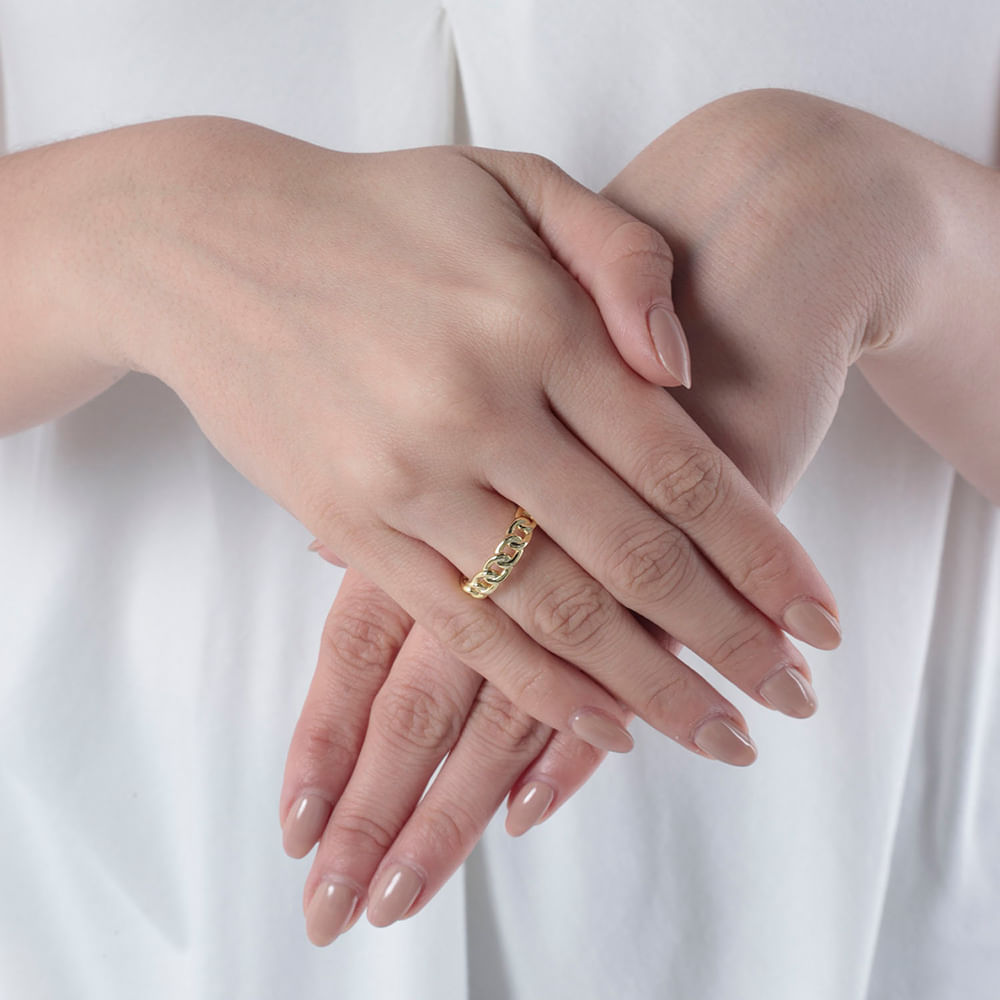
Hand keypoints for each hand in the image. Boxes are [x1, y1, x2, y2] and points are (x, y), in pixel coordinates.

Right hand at [282, 88, 989, 943]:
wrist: (213, 242)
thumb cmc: (378, 210)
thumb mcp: (516, 181)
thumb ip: (621, 256)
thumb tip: (680, 368)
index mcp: (538, 324)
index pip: (682, 469)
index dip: (760, 555)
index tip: (815, 620)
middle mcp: (481, 409)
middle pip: (634, 557)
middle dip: (726, 640)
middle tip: (790, 699)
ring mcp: (410, 477)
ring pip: (555, 613)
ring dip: (646, 687)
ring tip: (715, 737)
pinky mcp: (351, 525)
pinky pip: (462, 629)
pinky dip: (538, 690)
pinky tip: (598, 728)